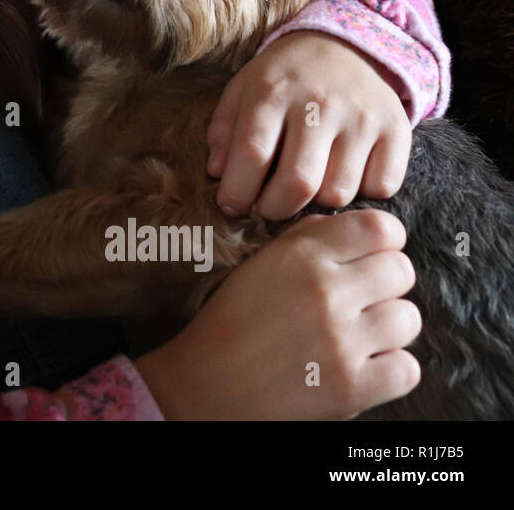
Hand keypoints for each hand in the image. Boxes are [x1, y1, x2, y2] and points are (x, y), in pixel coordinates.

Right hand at [133, 210, 421, 418]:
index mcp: (301, 256)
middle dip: (386, 283)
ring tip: (360, 333)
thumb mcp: (258, 265)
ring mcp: (342, 341)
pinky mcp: (351, 387)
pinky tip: (363, 365)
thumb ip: (304, 241)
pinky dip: (390, 368)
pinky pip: (407, 368)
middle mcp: (326, 293)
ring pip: (408, 319)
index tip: (372, 254)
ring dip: (389, 326)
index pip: (379, 227)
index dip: (384, 240)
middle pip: (402, 271)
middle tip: (362, 298)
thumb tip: (349, 231)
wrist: (206, 384)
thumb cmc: (230, 322)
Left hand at [207, 30, 411, 220]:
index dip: (237, 192)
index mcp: (272, 91)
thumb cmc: (283, 77)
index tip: (231, 206)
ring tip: (306, 185)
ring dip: (317, 203)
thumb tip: (218, 174)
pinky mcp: (396, 129)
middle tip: (268, 207)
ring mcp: (362, 117)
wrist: (345, 44)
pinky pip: (382, 187)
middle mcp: (320, 104)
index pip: (252, 154)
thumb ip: (224, 131)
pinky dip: (362, 193)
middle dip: (276, 208)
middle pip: (298, 183)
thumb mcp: (242, 90)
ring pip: (339, 193)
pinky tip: (343, 175)